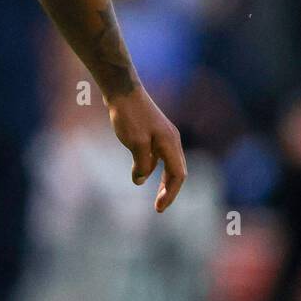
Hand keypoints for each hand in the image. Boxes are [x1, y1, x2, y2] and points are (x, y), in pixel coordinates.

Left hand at [107, 88, 186, 212]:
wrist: (122, 91)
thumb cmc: (129, 115)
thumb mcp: (135, 143)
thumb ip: (141, 164)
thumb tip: (140, 180)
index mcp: (170, 144)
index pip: (177, 176)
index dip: (170, 194)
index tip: (158, 209)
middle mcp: (172, 140)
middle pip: (177, 172)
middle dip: (170, 190)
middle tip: (159, 207)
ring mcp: (164, 135)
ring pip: (169, 164)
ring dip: (164, 180)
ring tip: (156, 195)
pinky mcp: (154, 131)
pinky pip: (160, 156)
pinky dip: (155, 168)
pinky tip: (144, 173)